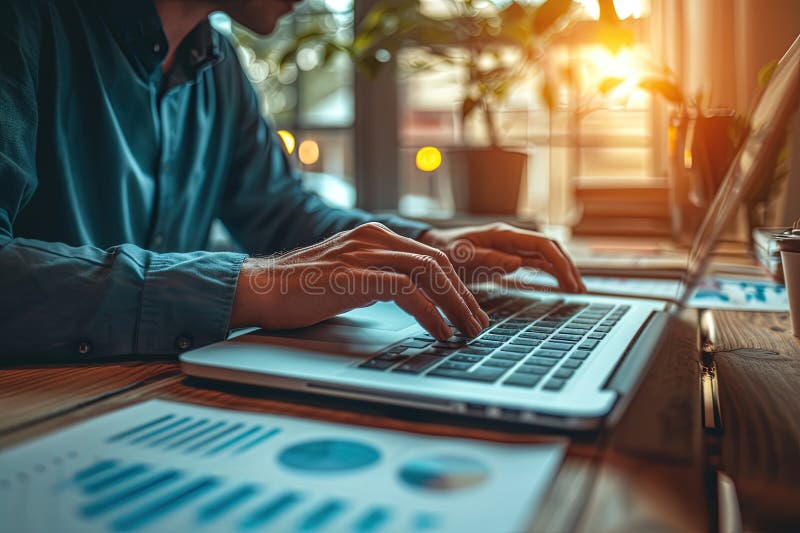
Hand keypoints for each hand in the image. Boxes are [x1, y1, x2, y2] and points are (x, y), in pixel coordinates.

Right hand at [230, 222, 490, 338]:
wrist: (260, 288)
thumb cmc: (302, 290)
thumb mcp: (350, 278)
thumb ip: (380, 280)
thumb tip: (412, 300)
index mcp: (375, 237)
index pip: (431, 256)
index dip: (458, 284)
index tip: (471, 310)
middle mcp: (374, 239)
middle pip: (437, 263)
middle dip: (464, 297)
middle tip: (479, 325)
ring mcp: (364, 254)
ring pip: (429, 273)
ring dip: (454, 306)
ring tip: (467, 332)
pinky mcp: (353, 274)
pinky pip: (406, 290)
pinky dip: (429, 312)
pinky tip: (439, 332)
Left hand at [419, 223, 585, 292]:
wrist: (434, 248)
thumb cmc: (445, 251)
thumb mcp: (460, 257)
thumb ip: (486, 259)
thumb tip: (517, 264)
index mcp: (504, 235)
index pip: (542, 244)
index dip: (559, 261)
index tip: (570, 280)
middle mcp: (512, 238)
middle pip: (550, 248)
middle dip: (567, 267)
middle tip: (579, 291)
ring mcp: (512, 247)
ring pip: (547, 256)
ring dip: (563, 271)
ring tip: (577, 291)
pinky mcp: (510, 256)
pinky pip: (537, 262)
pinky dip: (552, 273)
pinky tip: (561, 286)